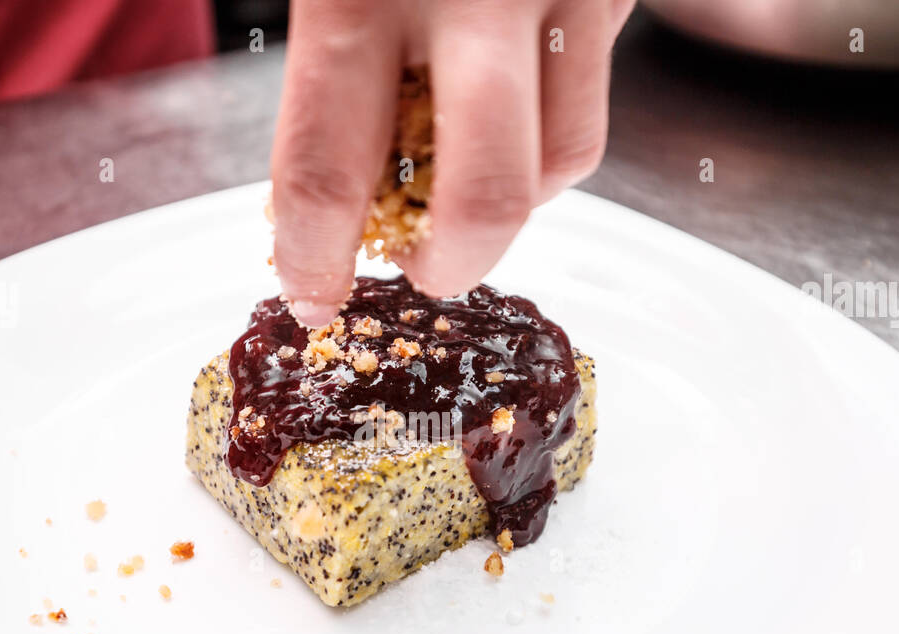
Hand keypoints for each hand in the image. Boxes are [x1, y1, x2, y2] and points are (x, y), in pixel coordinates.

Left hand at [270, 0, 633, 326]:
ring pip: (562, 166)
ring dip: (513, 200)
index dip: (312, 259)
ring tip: (465, 171)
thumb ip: (332, 73)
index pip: (327, 173)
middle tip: (418, 267)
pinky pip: (588, 101)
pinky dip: (546, 136)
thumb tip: (337, 211)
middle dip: (449, 265)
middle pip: (485, 202)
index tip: (310, 295)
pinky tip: (505, 101)